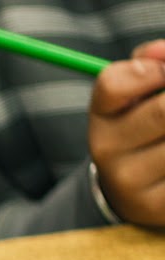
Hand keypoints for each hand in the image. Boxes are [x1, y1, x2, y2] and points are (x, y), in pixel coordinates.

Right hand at [89, 41, 164, 227]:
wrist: (138, 196)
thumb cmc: (148, 129)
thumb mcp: (139, 94)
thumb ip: (151, 63)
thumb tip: (163, 53)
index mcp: (101, 121)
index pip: (114, 84)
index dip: (152, 70)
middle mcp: (108, 154)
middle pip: (163, 110)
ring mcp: (133, 184)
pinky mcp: (159, 207)